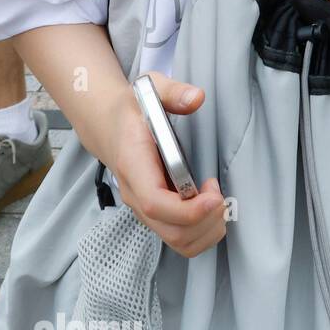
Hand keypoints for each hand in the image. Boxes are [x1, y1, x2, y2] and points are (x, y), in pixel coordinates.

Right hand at [105, 73, 225, 257]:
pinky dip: (201, 230)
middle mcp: (136, 194)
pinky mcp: (155, 211)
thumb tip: (196, 98)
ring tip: (218, 200)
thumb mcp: (150, 88)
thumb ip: (174, 92)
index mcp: (134, 165)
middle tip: (220, 194)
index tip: (214, 196)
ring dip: (206, 229)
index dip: (186, 209)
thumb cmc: (132, 110)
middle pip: (170, 230)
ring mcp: (145, 207)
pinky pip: (179, 236)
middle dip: (205, 221)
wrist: (108, 124)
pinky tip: (211, 204)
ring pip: (177, 240)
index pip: (155, 202)